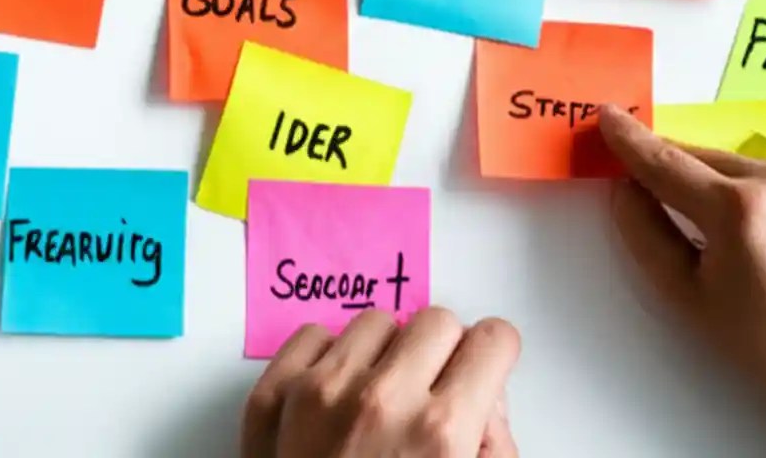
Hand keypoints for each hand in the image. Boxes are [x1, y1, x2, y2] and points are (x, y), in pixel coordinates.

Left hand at [241, 308, 519, 457]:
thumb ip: (494, 447)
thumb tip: (485, 400)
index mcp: (442, 433)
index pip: (493, 338)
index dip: (492, 359)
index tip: (482, 371)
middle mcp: (382, 401)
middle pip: (438, 321)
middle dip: (443, 353)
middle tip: (432, 392)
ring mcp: (320, 393)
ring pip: (376, 321)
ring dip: (384, 353)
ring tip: (379, 400)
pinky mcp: (272, 396)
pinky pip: (314, 335)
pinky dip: (328, 358)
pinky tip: (337, 397)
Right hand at [598, 105, 765, 456]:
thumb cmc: (764, 344)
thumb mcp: (687, 297)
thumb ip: (646, 233)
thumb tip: (626, 186)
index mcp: (739, 211)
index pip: (667, 163)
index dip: (631, 141)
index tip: (608, 115)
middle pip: (708, 159)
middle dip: (685, 178)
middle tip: (684, 218)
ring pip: (750, 166)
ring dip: (734, 189)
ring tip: (754, 248)